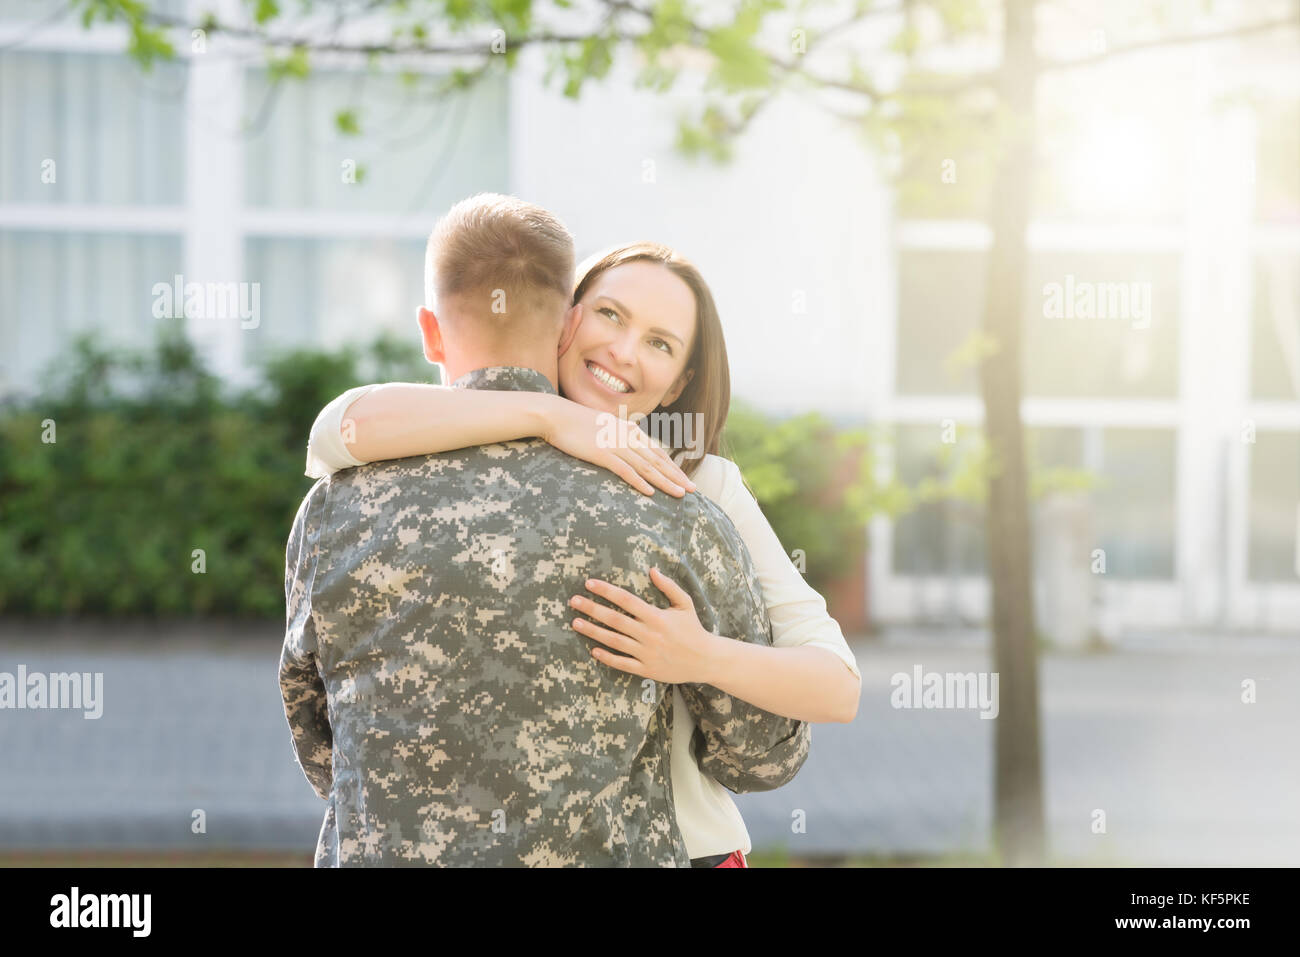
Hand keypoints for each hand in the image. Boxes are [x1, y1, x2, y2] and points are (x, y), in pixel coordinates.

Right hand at [539, 395, 695, 496]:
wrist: (555, 415)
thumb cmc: (575, 422)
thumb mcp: (603, 427)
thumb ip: (617, 436)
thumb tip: (626, 448)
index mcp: (629, 430)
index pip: (657, 451)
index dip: (673, 466)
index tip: (685, 478)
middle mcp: (627, 437)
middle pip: (657, 460)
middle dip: (676, 476)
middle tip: (693, 489)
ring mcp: (615, 445)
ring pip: (647, 467)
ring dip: (665, 482)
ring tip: (680, 494)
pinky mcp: (602, 453)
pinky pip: (625, 470)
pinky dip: (639, 482)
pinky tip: (650, 493)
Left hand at [570, 567, 720, 683]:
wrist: (705, 660)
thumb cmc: (693, 629)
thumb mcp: (685, 604)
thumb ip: (669, 586)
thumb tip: (652, 569)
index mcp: (657, 616)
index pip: (626, 600)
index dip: (606, 591)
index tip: (589, 583)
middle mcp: (649, 634)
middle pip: (614, 619)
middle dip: (592, 609)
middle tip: (573, 601)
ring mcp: (646, 653)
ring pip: (614, 641)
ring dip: (593, 632)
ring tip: (575, 623)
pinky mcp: (646, 669)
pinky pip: (622, 663)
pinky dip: (607, 657)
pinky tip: (593, 650)